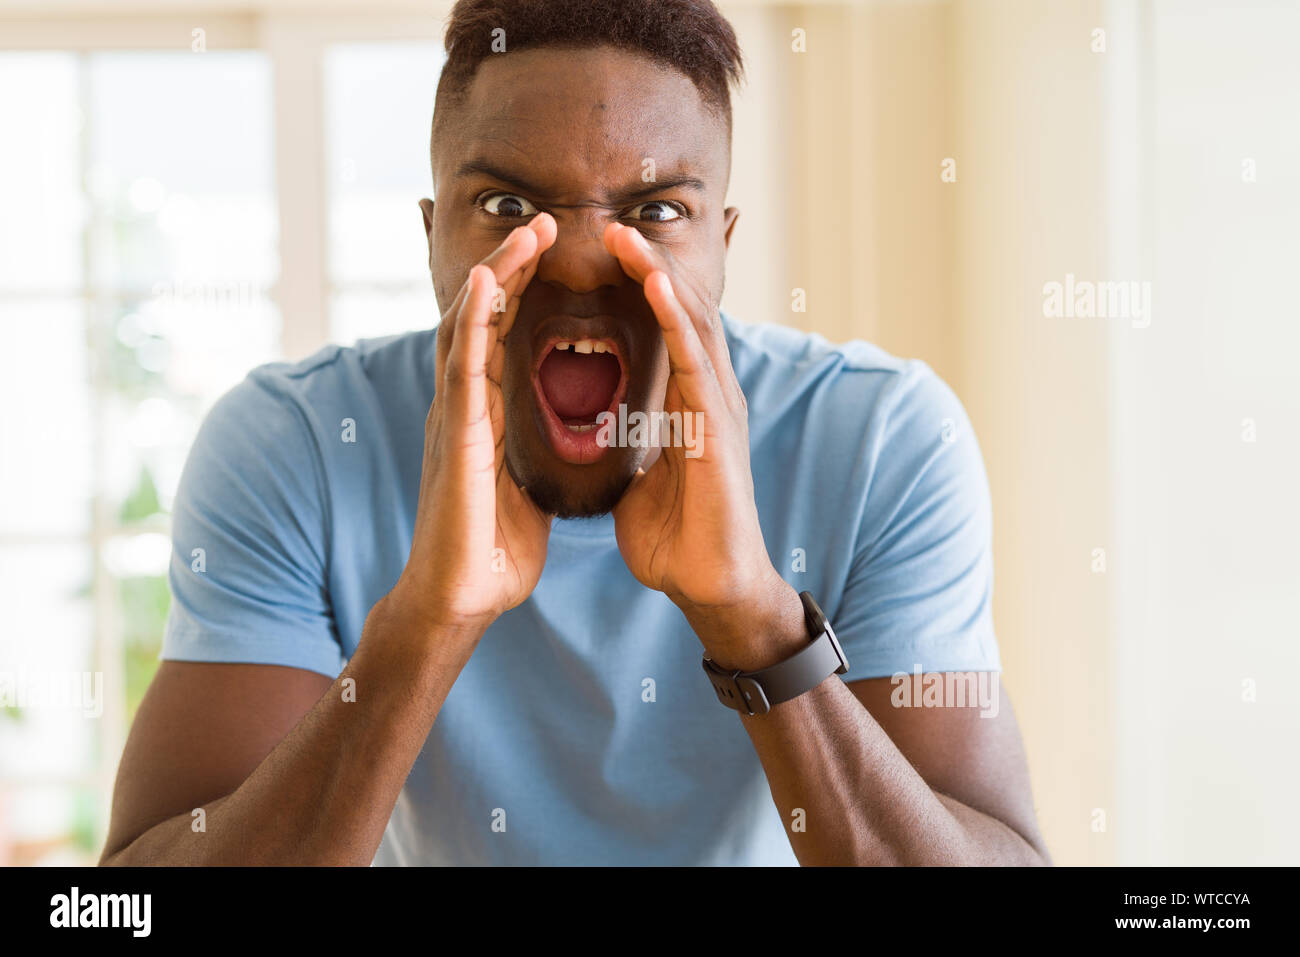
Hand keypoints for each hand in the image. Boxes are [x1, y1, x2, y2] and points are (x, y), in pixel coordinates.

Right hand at [395, 213, 557, 636]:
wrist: (463, 598)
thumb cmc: (492, 549)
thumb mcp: (523, 485)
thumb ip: (531, 451)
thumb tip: (560, 438)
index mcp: (483, 413)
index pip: (499, 335)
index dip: (521, 290)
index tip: (552, 252)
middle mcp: (463, 405)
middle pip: (481, 316)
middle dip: (509, 266)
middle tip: (543, 222)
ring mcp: (454, 417)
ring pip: (468, 328)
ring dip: (496, 276)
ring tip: (525, 233)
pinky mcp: (455, 438)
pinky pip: (462, 368)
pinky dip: (473, 321)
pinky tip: (486, 284)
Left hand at [602, 223, 799, 660]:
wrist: (711, 588)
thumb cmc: (680, 538)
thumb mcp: (643, 474)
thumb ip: (633, 441)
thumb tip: (607, 429)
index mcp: (692, 401)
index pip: (669, 328)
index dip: (642, 287)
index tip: (606, 255)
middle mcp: (712, 393)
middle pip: (684, 311)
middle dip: (650, 264)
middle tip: (612, 225)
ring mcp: (720, 407)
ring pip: (694, 321)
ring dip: (661, 274)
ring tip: (628, 236)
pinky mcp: (718, 429)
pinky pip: (695, 360)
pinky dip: (675, 318)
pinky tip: (654, 284)